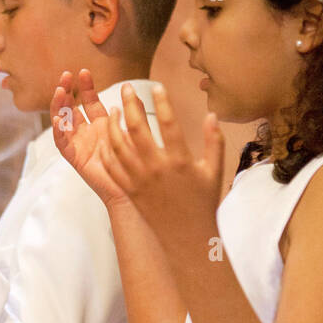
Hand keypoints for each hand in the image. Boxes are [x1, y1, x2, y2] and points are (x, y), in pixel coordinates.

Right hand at [50, 70, 133, 210]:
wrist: (132, 191)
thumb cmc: (136, 164)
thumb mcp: (134, 133)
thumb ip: (133, 113)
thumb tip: (131, 91)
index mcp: (102, 125)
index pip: (89, 101)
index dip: (86, 87)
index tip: (84, 71)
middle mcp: (88, 132)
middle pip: (72, 107)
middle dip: (68, 90)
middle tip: (66, 75)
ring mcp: (80, 144)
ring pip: (63, 122)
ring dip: (59, 106)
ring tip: (59, 91)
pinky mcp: (75, 158)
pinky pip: (62, 143)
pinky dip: (58, 131)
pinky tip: (58, 120)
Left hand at [101, 81, 225, 244]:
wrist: (185, 236)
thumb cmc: (202, 203)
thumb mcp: (214, 172)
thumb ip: (214, 142)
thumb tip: (212, 115)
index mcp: (179, 161)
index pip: (168, 123)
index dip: (162, 101)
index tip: (157, 86)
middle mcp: (156, 169)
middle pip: (137, 128)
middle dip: (130, 104)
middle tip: (126, 88)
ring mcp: (139, 180)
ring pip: (118, 145)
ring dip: (113, 124)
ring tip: (113, 110)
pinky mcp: (128, 190)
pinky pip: (112, 166)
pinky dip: (107, 149)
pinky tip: (108, 137)